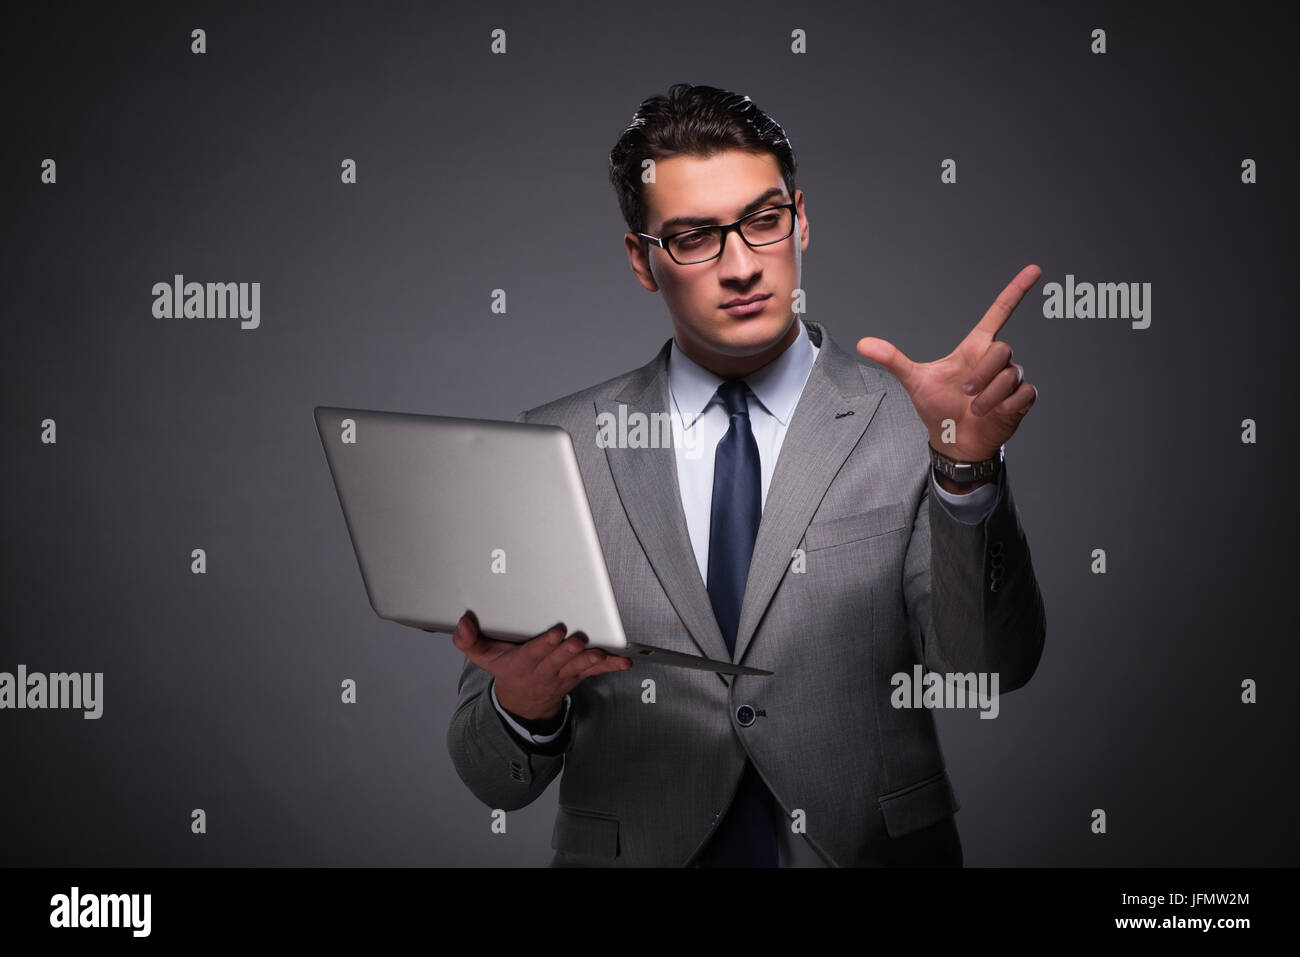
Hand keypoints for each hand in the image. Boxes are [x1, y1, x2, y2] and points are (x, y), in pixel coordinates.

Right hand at [450, 610, 630, 721]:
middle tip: (578, 641)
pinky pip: (595, 671)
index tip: (555, 633)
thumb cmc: (506, 670)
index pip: (533, 654)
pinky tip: (622, 661)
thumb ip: (468, 640)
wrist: (523, 701)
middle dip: (568, 651)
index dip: (544, 645)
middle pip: (557, 660)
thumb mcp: (481, 657)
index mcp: (522, 664)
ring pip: (577, 667)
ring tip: (599, 653)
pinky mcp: (577, 675)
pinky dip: (610, 666)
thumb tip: (462, 622)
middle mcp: (544, 671)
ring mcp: (562, 675)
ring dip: (589, 660)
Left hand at [855, 264, 1040, 461]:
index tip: (1033, 270)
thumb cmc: (938, 409)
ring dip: (989, 396)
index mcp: (974, 348)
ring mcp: (1010, 378)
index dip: (1015, 290)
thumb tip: (864, 343)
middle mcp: (994, 359)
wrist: (955, 442)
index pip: (999, 313)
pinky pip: (1023, 392)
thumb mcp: (915, 382)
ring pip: (1011, 374)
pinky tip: (993, 414)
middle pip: (1002, 349)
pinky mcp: (1022, 398)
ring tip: (974, 410)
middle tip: (965, 394)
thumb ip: (893, 359)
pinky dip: (1005, 405)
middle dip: (982, 373)